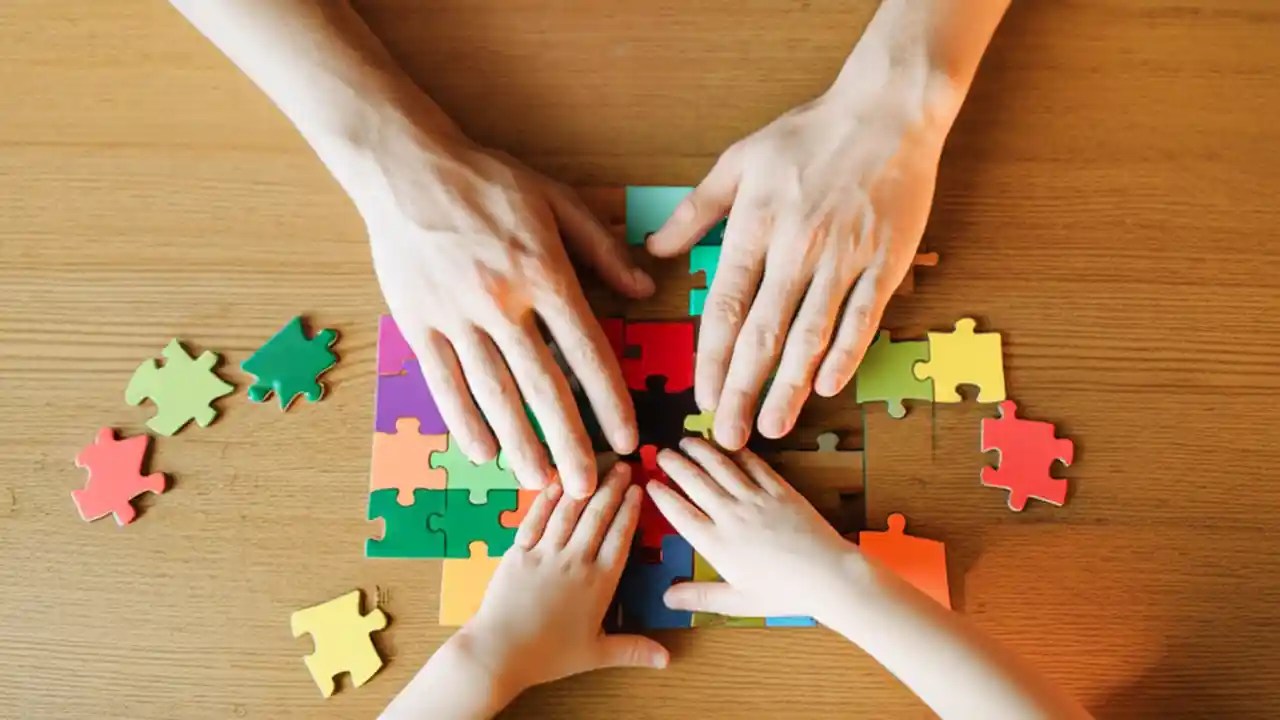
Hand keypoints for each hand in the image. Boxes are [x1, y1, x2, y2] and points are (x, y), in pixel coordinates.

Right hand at [364, 127, 651, 495]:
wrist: (404, 166)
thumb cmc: (487, 181)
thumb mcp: (557, 200)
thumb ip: (603, 248)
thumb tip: (645, 288)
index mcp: (542, 271)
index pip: (585, 349)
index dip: (609, 399)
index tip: (627, 438)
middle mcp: (500, 300)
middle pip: (541, 384)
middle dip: (567, 440)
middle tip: (585, 485)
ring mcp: (454, 315)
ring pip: (491, 392)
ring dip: (518, 442)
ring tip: (539, 482)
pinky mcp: (417, 322)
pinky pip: (443, 382)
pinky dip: (462, 421)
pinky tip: (483, 452)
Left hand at [455, 464, 668, 697]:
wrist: (500, 652)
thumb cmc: (549, 656)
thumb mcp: (596, 654)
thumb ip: (633, 650)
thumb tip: (668, 659)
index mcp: (600, 583)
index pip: (621, 537)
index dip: (631, 510)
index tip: (639, 489)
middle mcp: (576, 561)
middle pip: (599, 516)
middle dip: (613, 488)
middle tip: (624, 466)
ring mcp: (546, 553)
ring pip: (570, 512)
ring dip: (585, 486)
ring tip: (598, 466)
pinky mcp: (519, 551)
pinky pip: (536, 519)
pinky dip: (548, 499)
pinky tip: (557, 483)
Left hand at [646, 83, 946, 448]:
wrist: (887, 110)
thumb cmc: (809, 133)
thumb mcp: (738, 161)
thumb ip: (695, 211)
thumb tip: (652, 250)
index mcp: (754, 225)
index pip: (726, 306)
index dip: (713, 358)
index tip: (702, 397)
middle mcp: (797, 247)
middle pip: (763, 332)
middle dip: (743, 390)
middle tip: (728, 437)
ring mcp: (844, 256)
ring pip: (811, 334)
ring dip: (790, 386)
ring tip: (773, 428)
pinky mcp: (886, 261)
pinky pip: (863, 318)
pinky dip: (845, 354)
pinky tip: (826, 388)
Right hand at [648, 438, 864, 620]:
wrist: (827, 576)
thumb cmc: (783, 594)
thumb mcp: (737, 602)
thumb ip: (700, 596)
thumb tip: (666, 598)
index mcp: (717, 544)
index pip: (679, 512)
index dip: (661, 495)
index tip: (649, 482)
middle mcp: (731, 516)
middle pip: (695, 483)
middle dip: (674, 465)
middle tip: (661, 453)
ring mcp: (756, 499)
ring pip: (720, 467)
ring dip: (700, 451)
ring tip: (686, 441)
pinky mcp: (779, 490)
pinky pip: (754, 465)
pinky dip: (737, 452)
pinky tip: (728, 444)